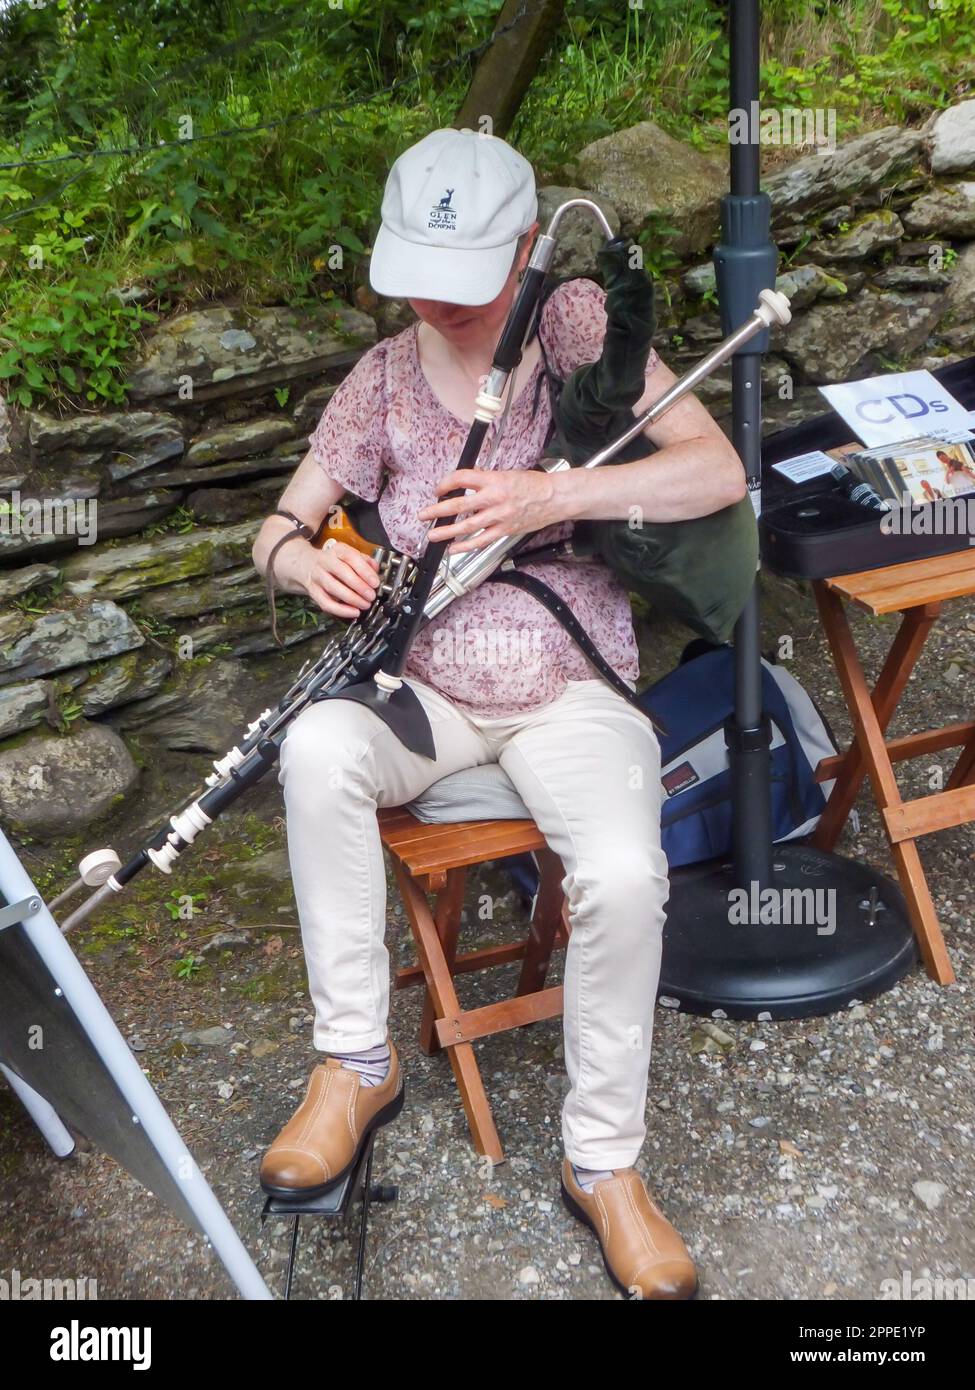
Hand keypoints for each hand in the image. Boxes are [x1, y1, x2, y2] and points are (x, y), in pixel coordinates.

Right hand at [292, 539, 380, 619]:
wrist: (307, 565)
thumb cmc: (334, 562)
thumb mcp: (350, 555)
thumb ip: (365, 561)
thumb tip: (376, 570)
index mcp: (337, 550)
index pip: (351, 558)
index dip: (365, 571)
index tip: (375, 583)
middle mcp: (325, 561)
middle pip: (342, 573)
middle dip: (360, 586)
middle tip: (371, 595)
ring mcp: (318, 577)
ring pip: (333, 588)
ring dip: (352, 598)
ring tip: (365, 604)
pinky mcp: (313, 592)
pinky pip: (326, 603)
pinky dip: (341, 610)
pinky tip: (354, 612)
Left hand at [416, 467, 566, 553]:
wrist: (554, 498)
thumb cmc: (534, 485)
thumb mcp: (507, 474)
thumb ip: (486, 479)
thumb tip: (469, 481)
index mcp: (493, 480)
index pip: (462, 479)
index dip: (446, 483)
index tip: (439, 489)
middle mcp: (494, 498)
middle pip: (459, 505)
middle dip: (438, 510)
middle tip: (424, 514)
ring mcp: (499, 516)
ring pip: (467, 526)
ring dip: (447, 531)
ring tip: (432, 535)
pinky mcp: (504, 530)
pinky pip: (481, 540)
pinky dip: (465, 545)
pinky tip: (453, 548)